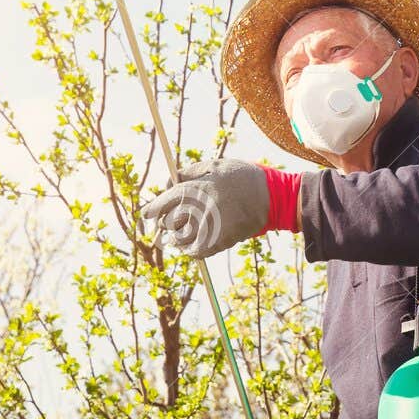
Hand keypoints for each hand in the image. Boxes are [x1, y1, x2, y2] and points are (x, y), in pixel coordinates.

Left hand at [142, 159, 269, 258]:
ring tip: (180, 236)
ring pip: (179, 240)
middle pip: (167, 224)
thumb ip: (188, 173)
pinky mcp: (218, 242)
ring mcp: (207, 228)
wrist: (272, 197)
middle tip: (171, 222)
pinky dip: (192, 250)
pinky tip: (193, 245)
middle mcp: (195, 210)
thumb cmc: (241, 177)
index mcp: (191, 190)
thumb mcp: (214, 165)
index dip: (151, 211)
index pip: (159, 206)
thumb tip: (169, 181)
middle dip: (167, 222)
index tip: (146, 215)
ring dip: (177, 238)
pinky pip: (196, 252)